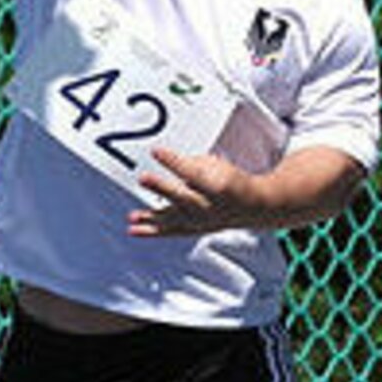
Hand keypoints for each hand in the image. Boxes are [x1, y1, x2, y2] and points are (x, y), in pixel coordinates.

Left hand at [127, 149, 259, 236]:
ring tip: (131, 216)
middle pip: (182, 197)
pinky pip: (170, 231)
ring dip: (151, 216)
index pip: (193, 172)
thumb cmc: (230, 181)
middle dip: (162, 188)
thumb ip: (192, 164)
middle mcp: (209, 206)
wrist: (250, 207)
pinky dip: (151, 231)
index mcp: (218, 186)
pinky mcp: (192, 228)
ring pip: (174, 219)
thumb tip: (168, 163)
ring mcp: (200, 221)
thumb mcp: (217, 165)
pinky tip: (132, 228)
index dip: (174, 162)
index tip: (156, 151)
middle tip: (142, 178)